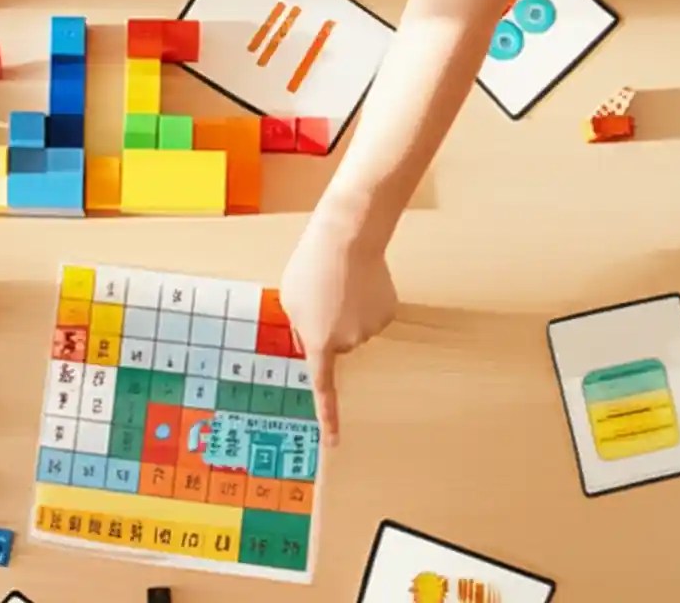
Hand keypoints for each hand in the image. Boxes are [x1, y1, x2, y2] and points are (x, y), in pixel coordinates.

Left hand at [279, 211, 396, 447]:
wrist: (347, 237)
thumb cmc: (311, 267)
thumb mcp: (290, 301)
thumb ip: (299, 329)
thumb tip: (312, 343)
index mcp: (319, 344)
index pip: (323, 390)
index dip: (329, 418)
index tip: (335, 443)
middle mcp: (349, 343)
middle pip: (335, 344)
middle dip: (327, 326)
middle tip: (320, 294)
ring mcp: (372, 329)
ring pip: (354, 329)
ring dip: (345, 311)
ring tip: (339, 282)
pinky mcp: (388, 313)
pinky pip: (371, 316)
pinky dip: (365, 302)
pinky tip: (360, 282)